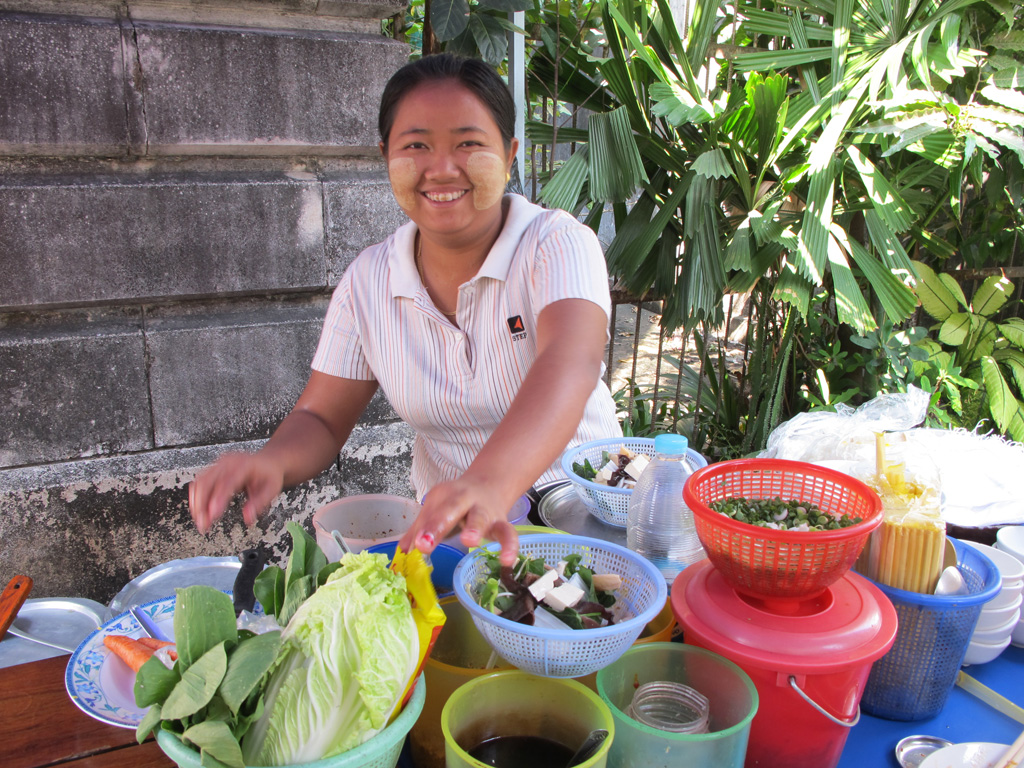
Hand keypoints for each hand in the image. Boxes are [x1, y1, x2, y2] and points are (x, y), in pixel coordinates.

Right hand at [188, 452, 284, 532]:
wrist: (268, 462)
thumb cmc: (270, 474)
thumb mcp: (271, 490)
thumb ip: (259, 503)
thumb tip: (248, 517)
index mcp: (245, 465)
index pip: (227, 482)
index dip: (218, 499)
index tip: (213, 514)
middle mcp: (230, 461)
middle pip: (208, 481)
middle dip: (202, 504)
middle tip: (203, 524)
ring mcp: (220, 463)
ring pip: (200, 481)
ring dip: (197, 502)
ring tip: (200, 520)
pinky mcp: (214, 468)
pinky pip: (200, 481)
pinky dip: (197, 497)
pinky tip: (199, 510)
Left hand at [398, 478, 520, 565]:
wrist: (490, 484)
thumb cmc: (457, 503)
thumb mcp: (437, 510)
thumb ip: (419, 531)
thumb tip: (401, 555)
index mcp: (444, 497)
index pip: (431, 512)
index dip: (423, 528)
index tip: (414, 545)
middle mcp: (464, 499)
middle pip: (452, 509)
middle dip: (439, 525)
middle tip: (426, 544)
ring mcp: (484, 510)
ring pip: (480, 518)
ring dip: (474, 529)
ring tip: (469, 542)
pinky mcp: (501, 522)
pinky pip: (508, 533)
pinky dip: (510, 546)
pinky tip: (507, 561)